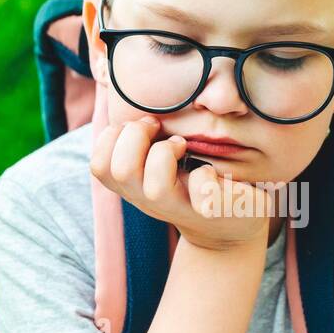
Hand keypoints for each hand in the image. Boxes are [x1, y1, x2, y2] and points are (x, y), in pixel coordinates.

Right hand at [90, 115, 282, 252]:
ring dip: (167, 152)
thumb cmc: (195, 184)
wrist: (234, 223)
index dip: (112, 137)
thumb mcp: (162, 165)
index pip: (99, 166)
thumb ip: (143, 144)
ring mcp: (181, 208)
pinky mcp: (212, 211)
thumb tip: (134, 110)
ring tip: (182, 146)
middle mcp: (151, 200)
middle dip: (136, 135)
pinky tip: (210, 172)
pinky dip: (205, 174)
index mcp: (135, 187)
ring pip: (155, 186)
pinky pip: (202, 191)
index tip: (141, 128)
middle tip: (158, 129)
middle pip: (120, 170)